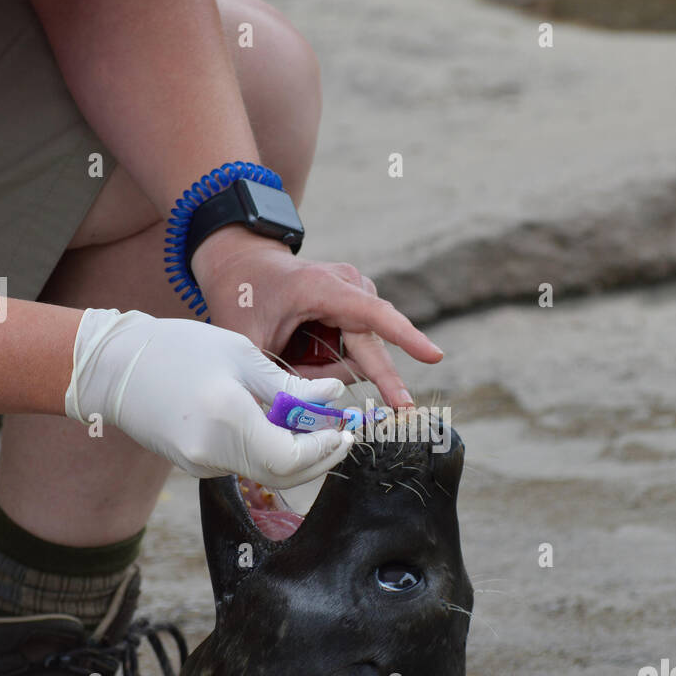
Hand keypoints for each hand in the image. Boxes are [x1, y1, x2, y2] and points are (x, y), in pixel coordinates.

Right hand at [64, 308, 352, 487]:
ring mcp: (201, 465)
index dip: (324, 449)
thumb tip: (334, 396)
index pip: (291, 458)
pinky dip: (270, 451)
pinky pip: (244, 465)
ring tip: (315, 424)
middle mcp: (212, 452)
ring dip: (297, 455)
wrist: (112, 368)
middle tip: (342, 434)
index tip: (344, 430)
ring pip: (265, 473)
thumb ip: (289, 384)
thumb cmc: (176, 348)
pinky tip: (280, 427)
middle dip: (319, 458)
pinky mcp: (195, 466)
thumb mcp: (240, 354)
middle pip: (283, 476)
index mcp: (226, 419)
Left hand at [189, 226, 441, 406]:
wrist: (243, 262)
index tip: (433, 356)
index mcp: (322, 288)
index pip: (373, 315)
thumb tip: (306, 413)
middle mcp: (349, 286)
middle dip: (382, 378)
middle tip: (402, 409)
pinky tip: (302, 351)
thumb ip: (273, 376)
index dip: (405, 337)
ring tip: (291, 358)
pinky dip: (333, 360)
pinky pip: (355, 347)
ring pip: (362, 352)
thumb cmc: (242, 295)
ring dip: (332, 369)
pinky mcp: (357, 306)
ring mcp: (357, 293)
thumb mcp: (245, 340)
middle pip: (374, 344)